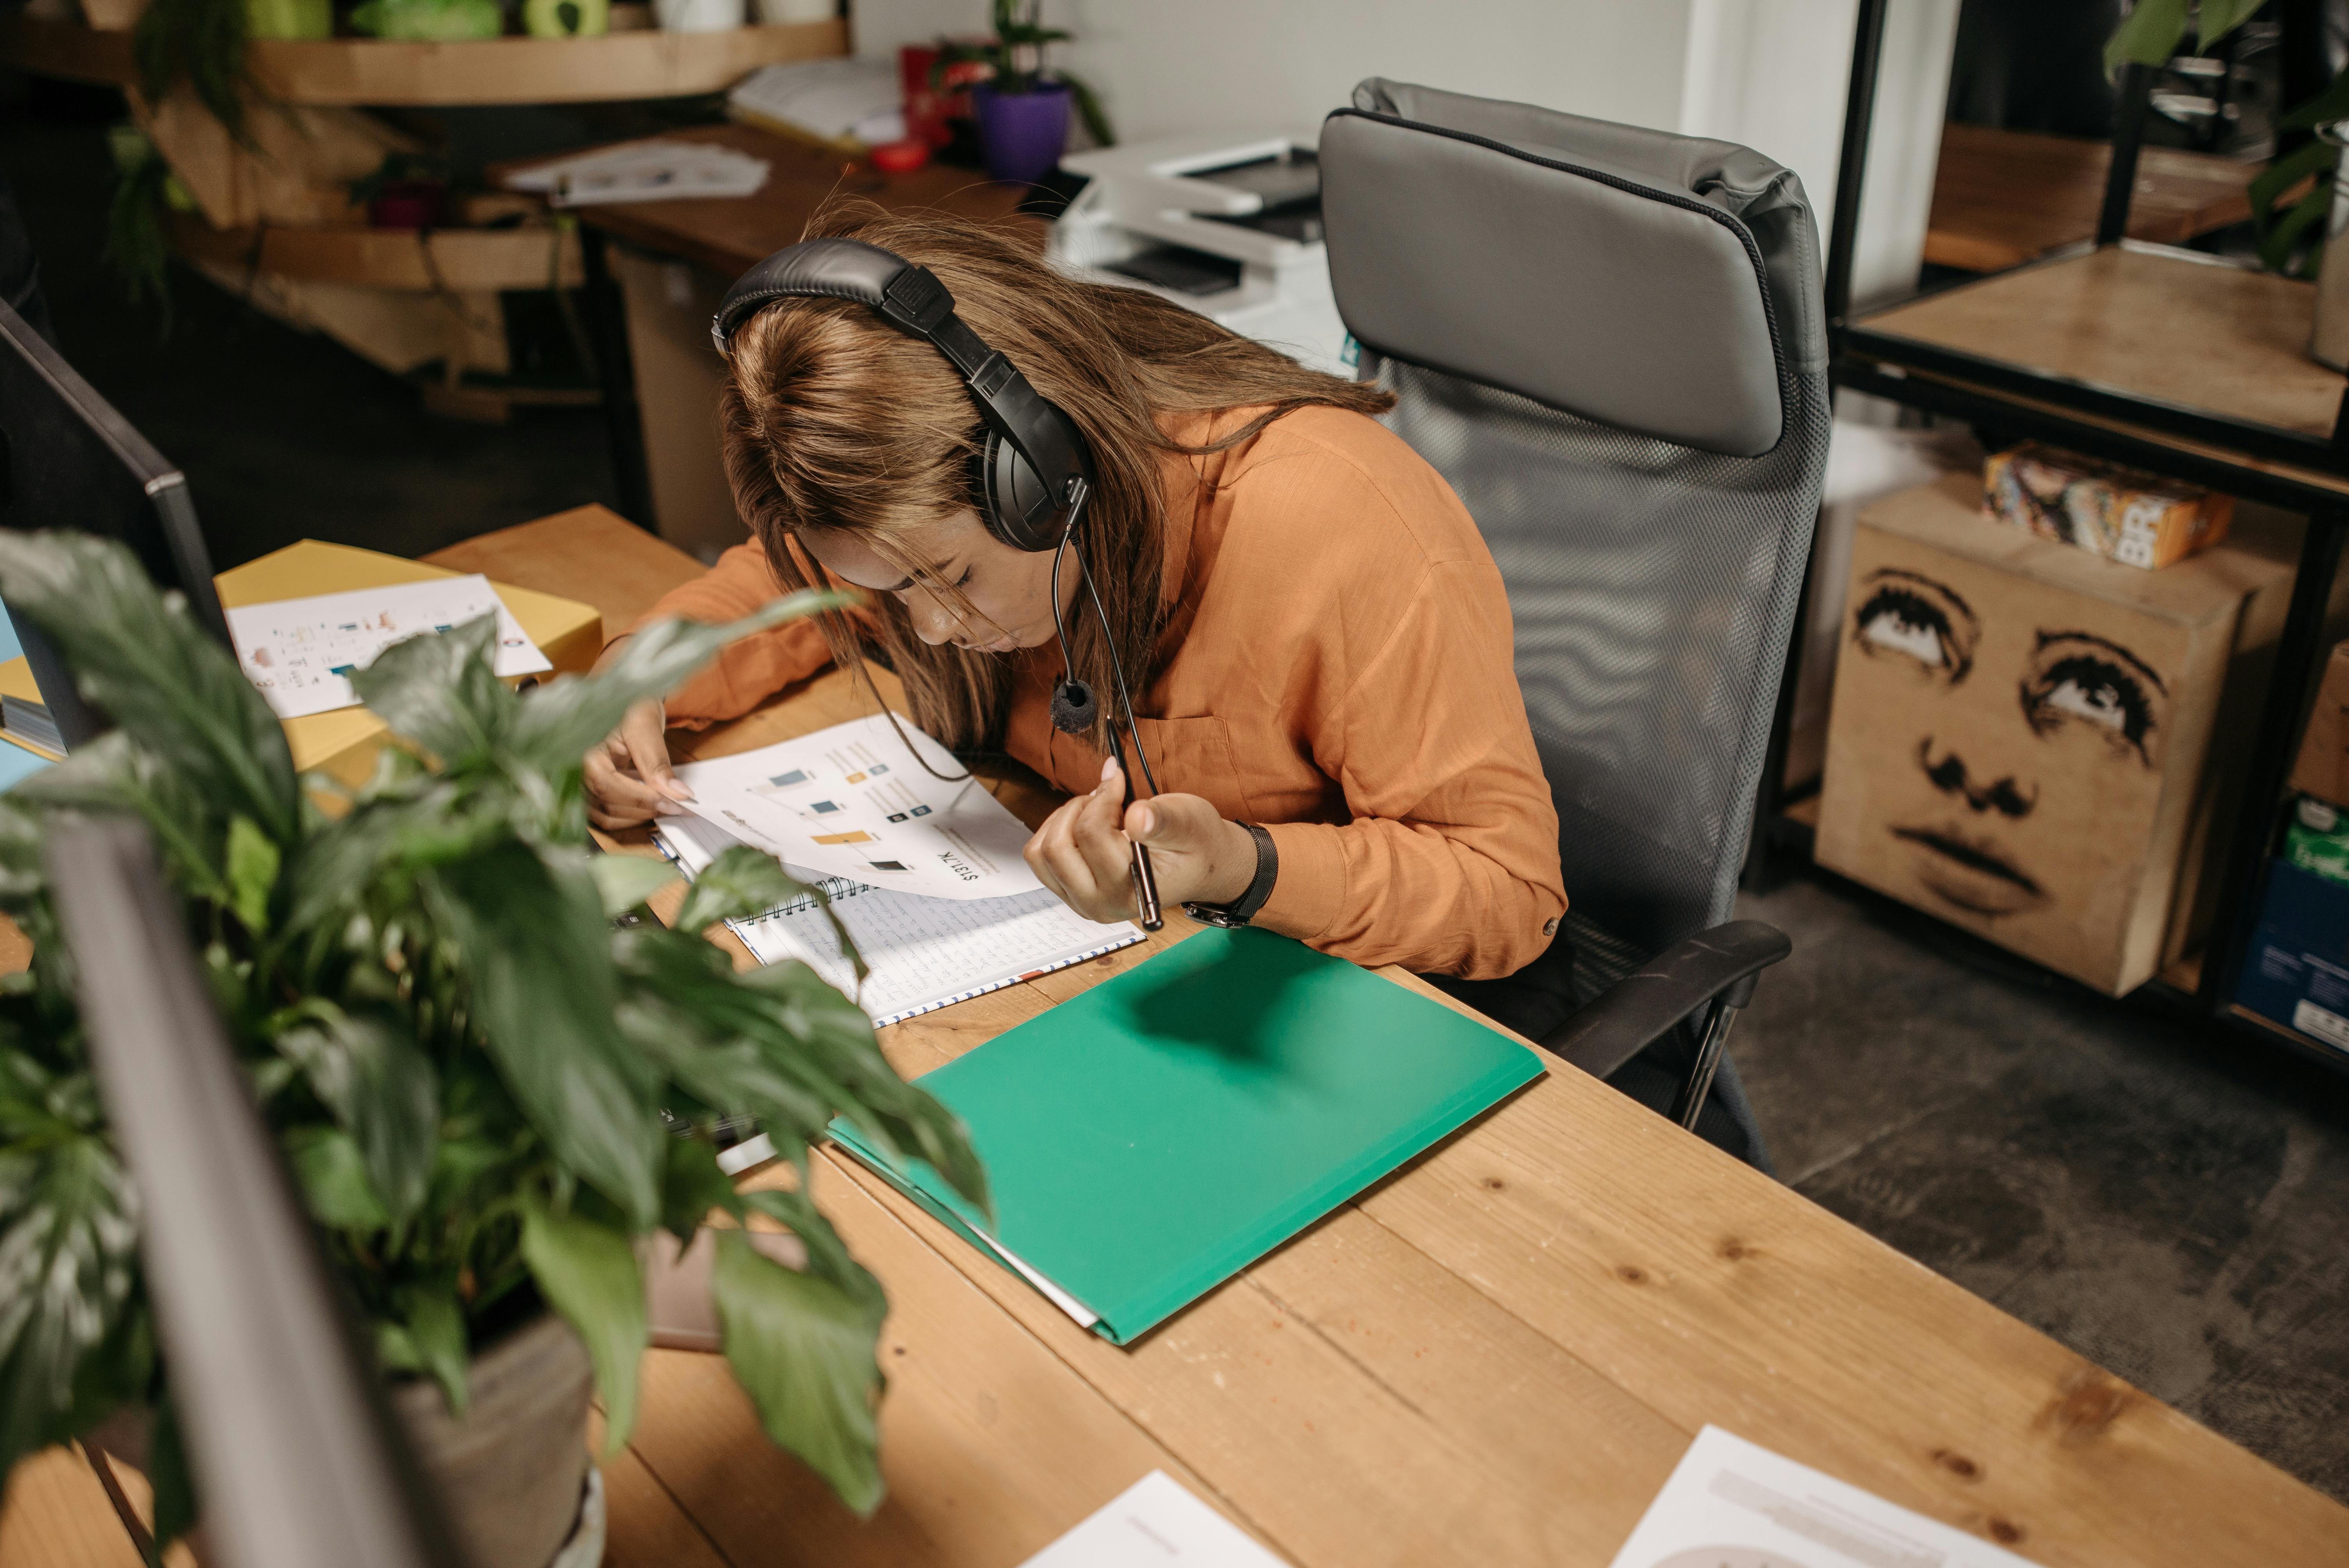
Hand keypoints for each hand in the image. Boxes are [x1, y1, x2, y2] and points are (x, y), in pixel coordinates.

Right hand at [583, 636, 693, 830]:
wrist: (619, 698)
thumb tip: (676, 792)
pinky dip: (630, 815)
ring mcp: (579, 783)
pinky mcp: (589, 791)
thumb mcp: (644, 724)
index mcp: (581, 751)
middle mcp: (573, 771)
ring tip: (665, 805)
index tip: (674, 804)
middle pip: (606, 805)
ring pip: (606, 816)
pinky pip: (606, 814)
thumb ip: (656, 761)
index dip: (643, 800)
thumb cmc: (627, 704)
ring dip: (638, 816)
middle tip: (677, 807)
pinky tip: (649, 803)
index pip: (608, 786)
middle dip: (645, 810)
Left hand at [1023, 756, 1257, 921]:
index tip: (1118, 781)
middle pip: (1057, 848)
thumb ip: (1164, 821)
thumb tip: (1136, 816)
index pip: (1091, 836)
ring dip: (1063, 821)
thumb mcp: (1190, 823)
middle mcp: (1100, 905)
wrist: (1201, 866)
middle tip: (1106, 798)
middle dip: (1079, 810)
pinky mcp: (1070, 893)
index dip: (1102, 797)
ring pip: (1040, 853)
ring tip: (1096, 812)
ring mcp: (1081, 902)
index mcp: (1130, 892)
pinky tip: (1085, 824)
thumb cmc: (1197, 844)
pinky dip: (1055, 832)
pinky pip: (1040, 859)